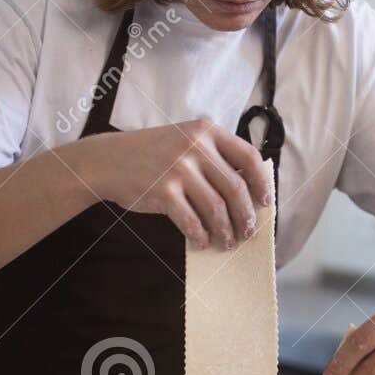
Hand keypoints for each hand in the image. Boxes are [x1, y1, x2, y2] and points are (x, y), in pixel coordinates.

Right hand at [82, 119, 272, 249]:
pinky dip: (201, 236)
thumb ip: (214, 156)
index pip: (249, 156)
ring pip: (217, 209)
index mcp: (207, 131)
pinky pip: (192, 221)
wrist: (110, 160)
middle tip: (248, 232)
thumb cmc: (153, 154)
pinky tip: (202, 241)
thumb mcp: (186, 140)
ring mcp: (179, 169)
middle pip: (236, 188)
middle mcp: (196, 147)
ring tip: (227, 242)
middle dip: (246, 216)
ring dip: (226, 231)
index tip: (265, 202)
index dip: (262, 182)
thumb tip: (248, 191)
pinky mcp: (164, 191)